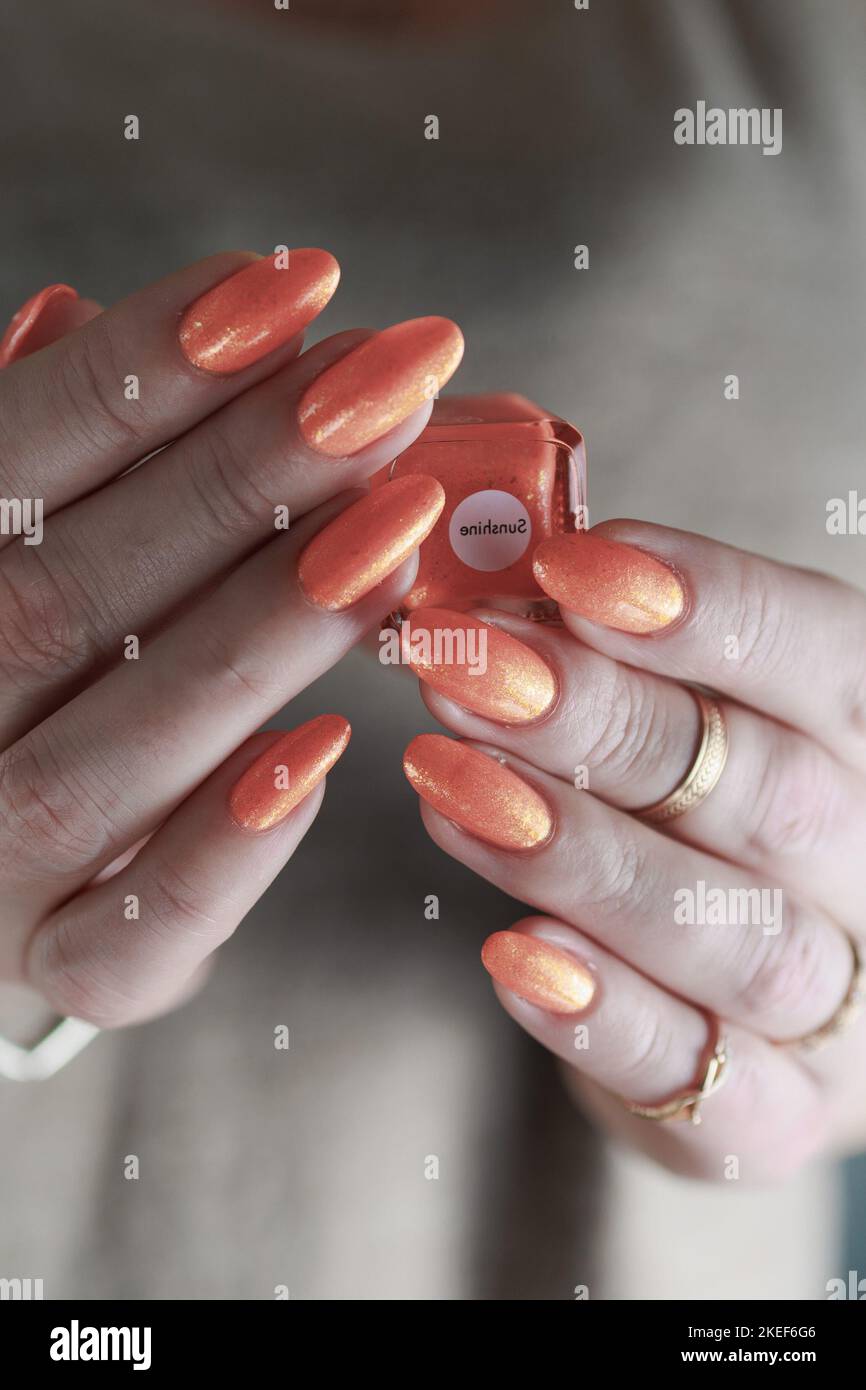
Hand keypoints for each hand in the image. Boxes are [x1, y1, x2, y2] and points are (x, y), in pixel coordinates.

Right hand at [0, 253, 460, 1027]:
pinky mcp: (61, 961)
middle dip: (239, 479)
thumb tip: (71, 315)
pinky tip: (329, 746)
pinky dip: (230, 844)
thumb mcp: (8, 538)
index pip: (6, 465)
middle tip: (388, 387)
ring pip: (113, 756)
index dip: (143, 372)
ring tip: (400, 527)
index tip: (292, 289)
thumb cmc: (13, 666)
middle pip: (68, 594)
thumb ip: (32, 458)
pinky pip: (138, 929)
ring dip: (262, 633)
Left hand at [402, 521, 865, 1179]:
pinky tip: (511, 956)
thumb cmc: (686, 809)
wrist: (717, 993)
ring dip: (585, 858)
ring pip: (739, 935)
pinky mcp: (776, 1114)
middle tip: (468, 669)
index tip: (566, 565)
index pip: (823, 651)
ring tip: (449, 788)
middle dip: (608, 722)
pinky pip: (702, 1079)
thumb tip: (477, 579)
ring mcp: (841, 1006)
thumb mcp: (673, 707)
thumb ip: (601, 647)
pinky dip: (605, 1019)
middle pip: (772, 791)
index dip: (708, 605)